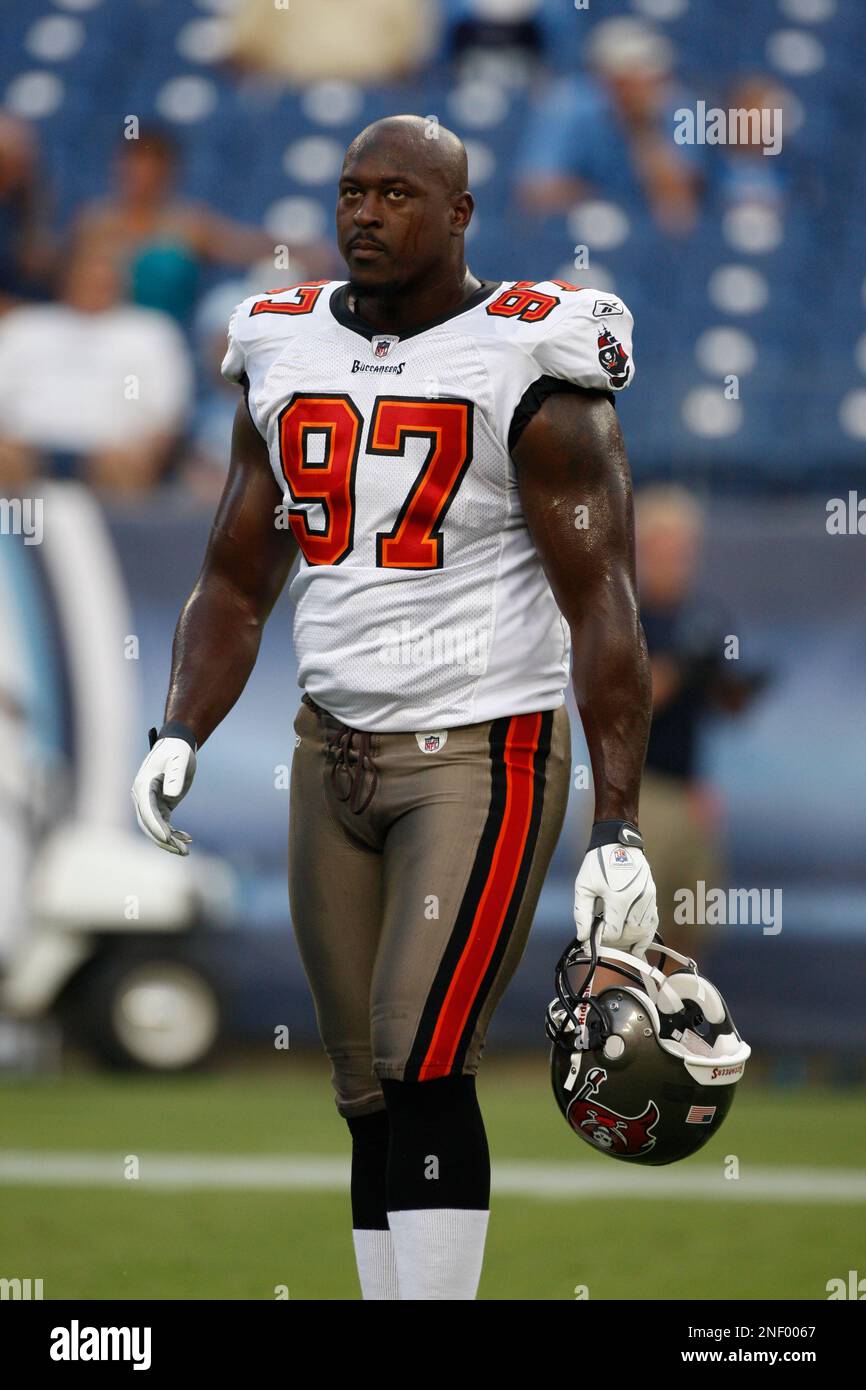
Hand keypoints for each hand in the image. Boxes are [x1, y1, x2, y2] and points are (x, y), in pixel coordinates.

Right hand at [131, 737, 195, 853]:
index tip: (167, 838)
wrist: (178, 745)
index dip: (156, 825)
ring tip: (186, 851)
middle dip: (163, 839)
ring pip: (155, 827)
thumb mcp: (179, 760)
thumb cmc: (178, 750)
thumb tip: (170, 796)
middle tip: (182, 851)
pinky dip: (173, 833)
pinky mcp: (160, 804)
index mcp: (143, 785)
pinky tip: (187, 839)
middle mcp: (142, 795)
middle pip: (148, 823)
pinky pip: (163, 823)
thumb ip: (175, 776)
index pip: (147, 810)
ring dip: (169, 840)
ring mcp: (150, 801)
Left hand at [574, 842, 657, 957]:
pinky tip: (638, 943)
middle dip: (617, 942)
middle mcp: (638, 900)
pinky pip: (653, 921)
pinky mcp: (653, 895)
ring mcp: (648, 898)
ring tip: (620, 945)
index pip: (614, 932)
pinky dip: (646, 934)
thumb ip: (582, 913)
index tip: (593, 939)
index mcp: (619, 898)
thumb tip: (584, 936)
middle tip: (604, 941)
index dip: (602, 939)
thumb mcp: (584, 886)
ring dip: (632, 940)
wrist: (617, 842)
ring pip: (644, 930)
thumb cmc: (599, 862)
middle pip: (630, 934)